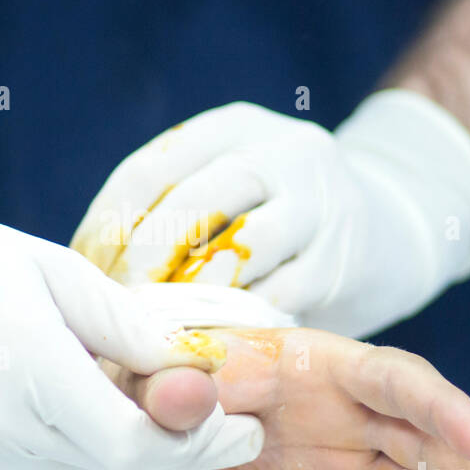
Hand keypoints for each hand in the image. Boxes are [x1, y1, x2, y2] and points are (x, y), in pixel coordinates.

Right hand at [0, 104, 264, 469]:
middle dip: (174, 443)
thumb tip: (194, 368)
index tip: (243, 428)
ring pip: (75, 467)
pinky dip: (67, 442)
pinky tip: (68, 399)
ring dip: (121, 441)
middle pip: (111, 462)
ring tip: (142, 392)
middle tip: (225, 421)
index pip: (131, 441)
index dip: (198, 441)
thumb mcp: (54, 273)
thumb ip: (127, 328)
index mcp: (23, 368)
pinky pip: (34, 465)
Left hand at [0, 321, 469, 469]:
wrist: (136, 436)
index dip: (437, 403)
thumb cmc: (143, 386)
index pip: (387, 374)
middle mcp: (343, 404)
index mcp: (309, 361)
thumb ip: (168, 389)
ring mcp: (348, 450)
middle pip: (423, 437)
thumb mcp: (145, 383)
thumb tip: (186, 394)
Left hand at [72, 93, 469, 337]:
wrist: (386, 226)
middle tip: (116, 305)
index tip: (85, 270)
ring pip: (237, 252)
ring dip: (187, 296)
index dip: (110, 224)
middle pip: (194, 203)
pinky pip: (274, 298)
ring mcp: (317, 206)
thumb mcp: (228, 181)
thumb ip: (171, 205)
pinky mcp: (340, 261)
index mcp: (234, 128)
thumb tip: (83, 262)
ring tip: (153, 325)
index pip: (152, 168)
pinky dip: (233, 324)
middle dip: (143, 261)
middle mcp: (281, 154)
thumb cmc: (274, 214)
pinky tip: (202, 341)